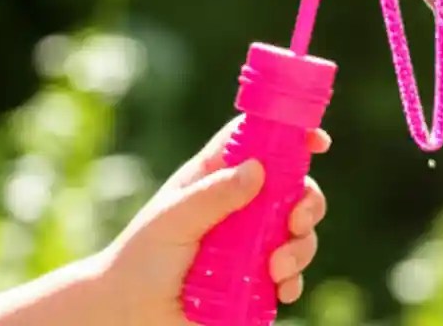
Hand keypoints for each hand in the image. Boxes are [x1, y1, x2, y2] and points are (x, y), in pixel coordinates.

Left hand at [99, 118, 329, 325]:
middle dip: (308, 203)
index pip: (260, 143)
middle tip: (297, 221)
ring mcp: (253, 244)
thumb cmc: (139, 259)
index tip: (317, 142)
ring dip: (300, 248)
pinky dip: (293, 281)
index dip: (291, 135)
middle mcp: (242, 207)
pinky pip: (291, 276)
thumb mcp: (172, 220)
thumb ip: (214, 196)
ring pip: (300, 234)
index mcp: (218, 178)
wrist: (125, 316)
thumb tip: (259, 169)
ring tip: (275, 269)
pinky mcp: (256, 280)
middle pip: (295, 189)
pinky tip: (281, 289)